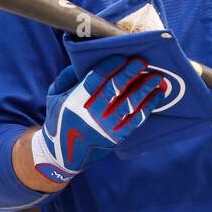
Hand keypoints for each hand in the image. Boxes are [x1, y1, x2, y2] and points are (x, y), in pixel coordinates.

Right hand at [31, 55, 171, 183]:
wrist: (64, 155)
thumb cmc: (59, 118)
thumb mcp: (54, 96)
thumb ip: (66, 77)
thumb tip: (82, 61)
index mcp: (75, 101)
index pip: (95, 80)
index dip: (110, 67)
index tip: (123, 57)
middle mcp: (91, 114)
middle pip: (114, 90)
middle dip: (129, 74)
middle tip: (142, 61)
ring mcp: (106, 127)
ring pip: (128, 105)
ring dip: (144, 89)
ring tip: (157, 77)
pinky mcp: (117, 137)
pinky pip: (136, 120)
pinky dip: (148, 106)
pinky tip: (157, 94)